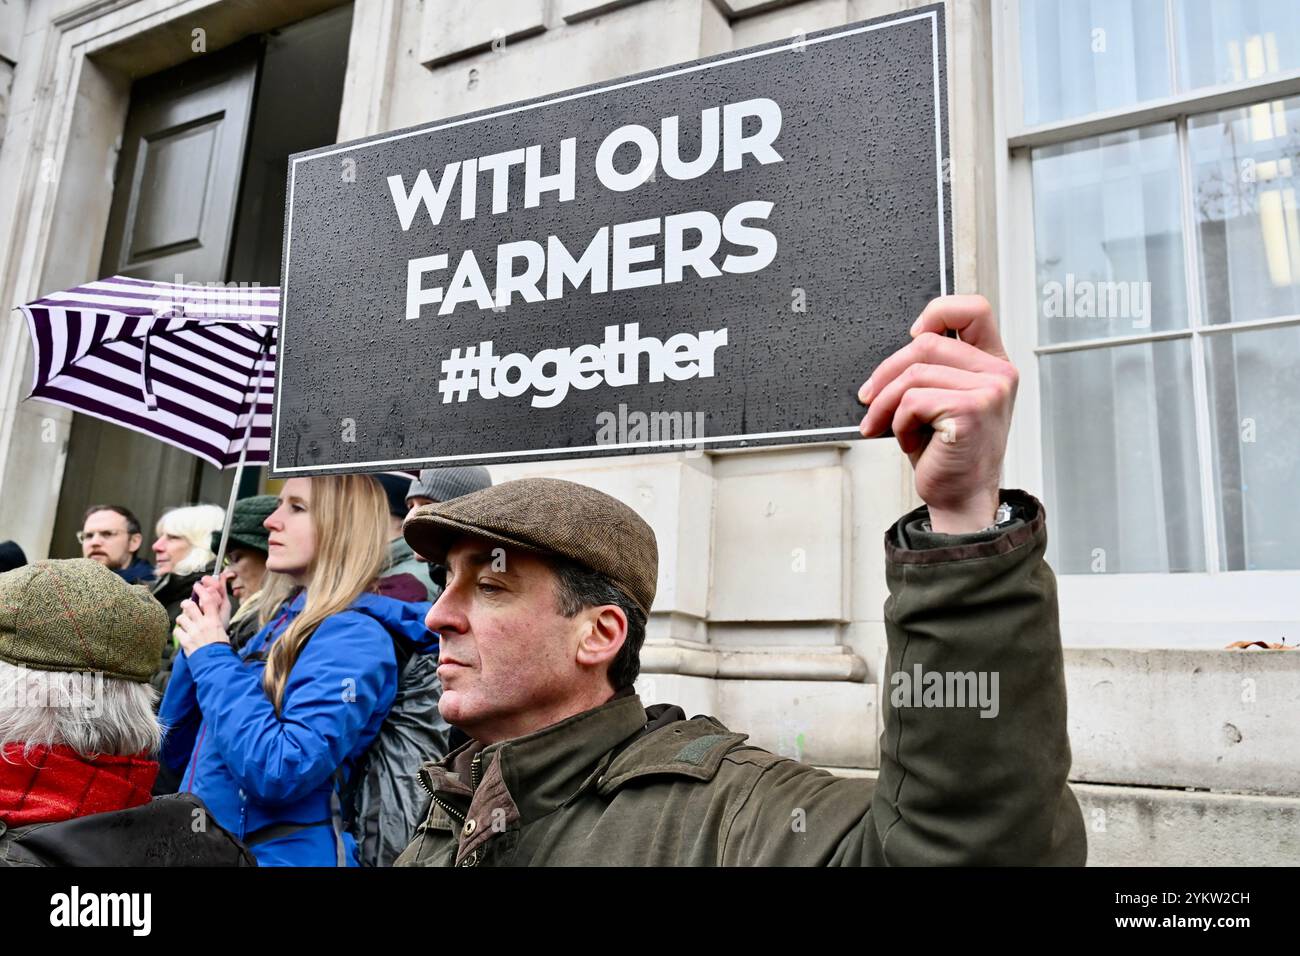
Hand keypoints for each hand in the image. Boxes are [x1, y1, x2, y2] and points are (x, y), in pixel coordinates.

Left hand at [175, 574, 232, 655]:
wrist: (216, 663)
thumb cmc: (221, 648)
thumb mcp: (222, 631)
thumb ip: (215, 620)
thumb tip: (211, 612)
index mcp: (214, 621)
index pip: (207, 600)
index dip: (201, 590)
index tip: (197, 585)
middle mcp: (202, 624)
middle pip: (190, 605)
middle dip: (186, 604)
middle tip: (186, 605)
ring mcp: (193, 632)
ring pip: (181, 618)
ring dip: (182, 619)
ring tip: (185, 623)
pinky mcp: (185, 641)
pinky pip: (177, 631)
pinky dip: (179, 632)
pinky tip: (184, 635)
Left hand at [858, 294, 1016, 532]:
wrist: (960, 497)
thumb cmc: (947, 452)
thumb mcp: (940, 399)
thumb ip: (933, 367)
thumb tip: (899, 348)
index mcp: (992, 363)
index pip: (972, 309)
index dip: (935, 313)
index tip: (911, 337)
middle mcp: (998, 373)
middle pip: (925, 343)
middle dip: (886, 374)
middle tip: (870, 400)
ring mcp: (989, 390)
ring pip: (913, 375)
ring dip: (886, 405)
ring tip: (887, 427)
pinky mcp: (971, 409)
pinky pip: (913, 401)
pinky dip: (898, 423)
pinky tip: (909, 442)